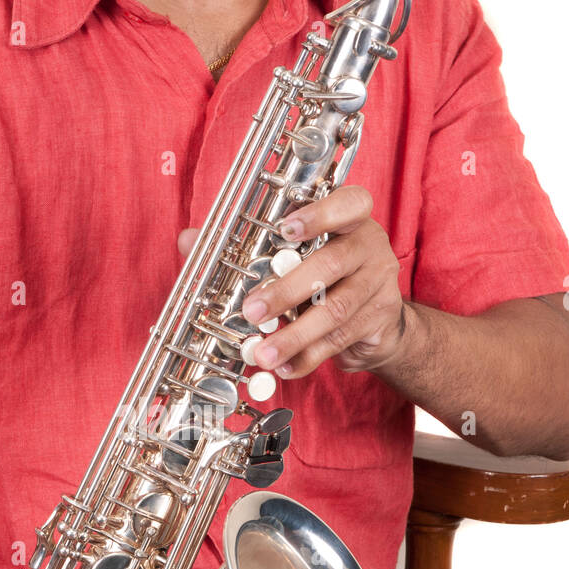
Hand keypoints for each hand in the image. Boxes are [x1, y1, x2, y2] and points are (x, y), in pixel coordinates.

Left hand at [180, 186, 406, 377]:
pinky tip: (284, 366)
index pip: (349, 203)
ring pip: (335, 310)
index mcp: (349, 218)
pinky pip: (339, 341)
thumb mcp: (291, 253)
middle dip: (287, 290)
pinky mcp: (379, 320)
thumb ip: (243, 244)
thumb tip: (190, 240)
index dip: (319, 214)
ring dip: (294, 335)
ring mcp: (378, 284)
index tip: (285, 229)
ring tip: (263, 353)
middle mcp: (369, 246)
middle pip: (332, 263)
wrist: (375, 320)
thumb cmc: (325, 274)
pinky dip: (307, 357)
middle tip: (252, 311)